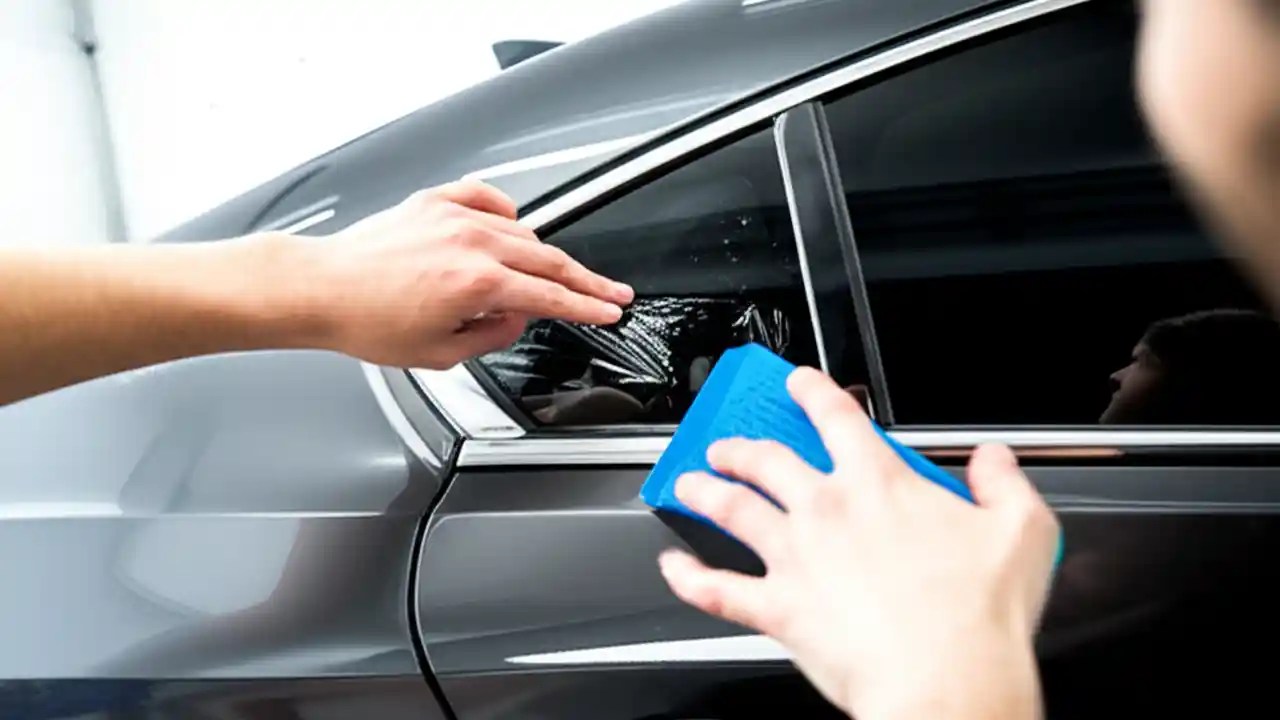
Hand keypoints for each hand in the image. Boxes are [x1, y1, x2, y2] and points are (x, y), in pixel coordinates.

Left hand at [292, 180, 632, 368]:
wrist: (321, 289)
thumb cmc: (367, 322)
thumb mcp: (441, 353)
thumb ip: (492, 335)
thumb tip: (516, 319)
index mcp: (478, 284)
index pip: (551, 296)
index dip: (587, 307)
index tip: (609, 310)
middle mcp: (471, 243)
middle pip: (549, 259)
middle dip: (586, 280)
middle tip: (609, 290)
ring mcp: (454, 216)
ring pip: (522, 231)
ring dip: (542, 254)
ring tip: (550, 272)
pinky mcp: (433, 202)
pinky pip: (486, 198)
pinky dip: (505, 212)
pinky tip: (509, 224)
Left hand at [658, 368, 1059, 719]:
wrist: (945, 680)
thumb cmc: (978, 615)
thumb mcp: (1020, 533)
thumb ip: (1005, 485)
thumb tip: (994, 459)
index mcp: (879, 484)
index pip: (837, 418)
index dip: (813, 392)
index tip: (798, 383)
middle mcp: (826, 511)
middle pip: (768, 459)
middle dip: (742, 445)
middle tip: (728, 442)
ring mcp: (795, 557)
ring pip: (732, 509)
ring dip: (704, 491)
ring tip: (690, 482)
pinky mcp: (777, 607)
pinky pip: (717, 589)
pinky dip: (689, 578)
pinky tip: (674, 567)